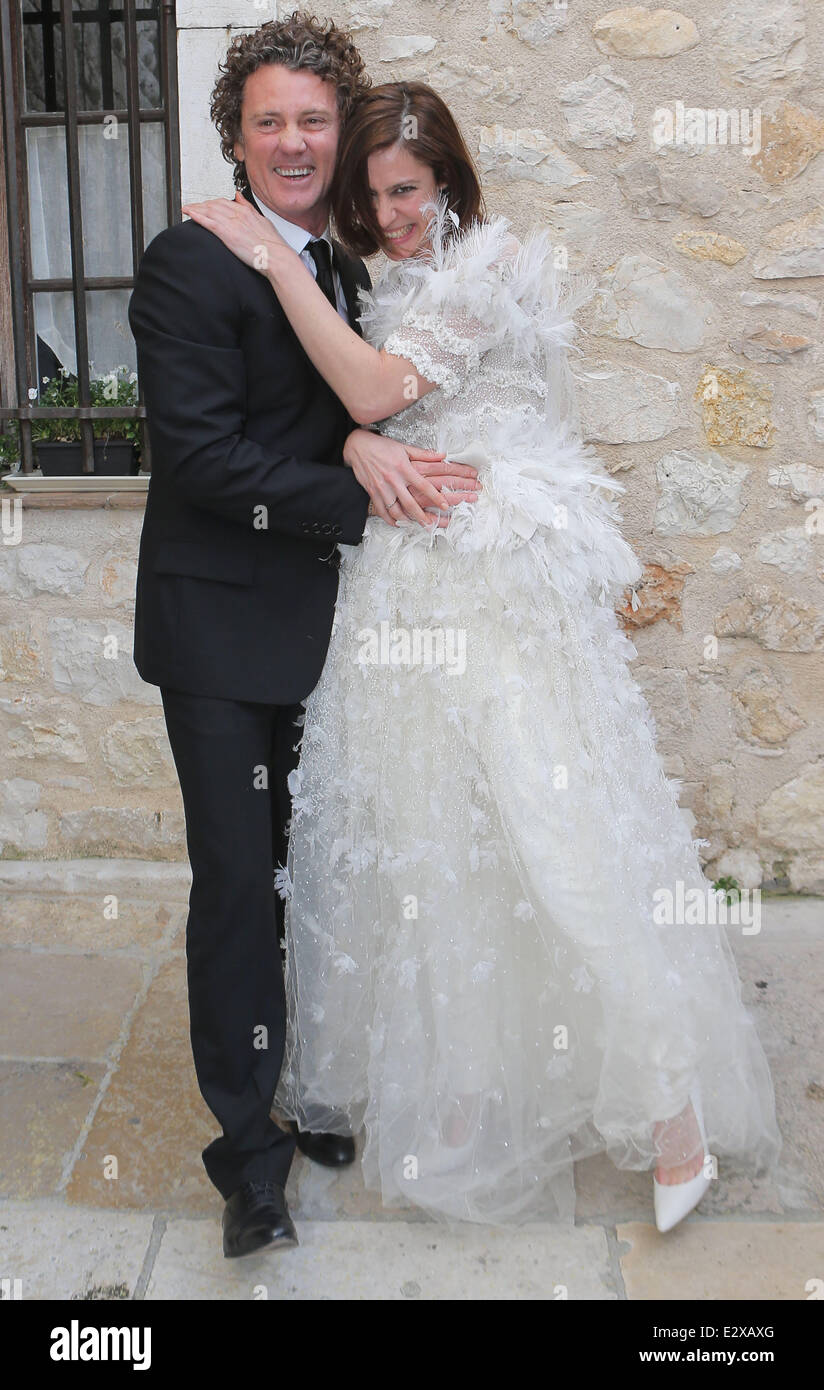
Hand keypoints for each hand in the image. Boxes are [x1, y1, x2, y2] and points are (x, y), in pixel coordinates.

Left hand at [181, 191, 291, 274]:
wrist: (277, 258)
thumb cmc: (273, 245)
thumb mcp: (262, 220)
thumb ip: (248, 208)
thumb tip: (239, 196)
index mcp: (246, 211)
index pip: (224, 202)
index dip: (211, 203)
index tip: (204, 205)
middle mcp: (238, 214)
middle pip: (214, 204)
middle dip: (201, 204)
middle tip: (191, 206)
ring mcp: (233, 223)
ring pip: (209, 211)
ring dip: (195, 208)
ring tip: (186, 209)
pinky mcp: (228, 234)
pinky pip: (209, 222)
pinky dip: (197, 216)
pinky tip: (189, 214)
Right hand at [344, 429, 480, 527]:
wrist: (358, 446)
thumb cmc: (381, 446)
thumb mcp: (404, 447)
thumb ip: (424, 454)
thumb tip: (442, 456)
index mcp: (403, 468)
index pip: (424, 486)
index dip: (435, 497)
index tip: (444, 506)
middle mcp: (393, 480)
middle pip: (410, 504)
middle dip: (422, 517)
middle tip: (431, 525)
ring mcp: (382, 488)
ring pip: (395, 511)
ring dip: (406, 521)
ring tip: (415, 526)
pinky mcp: (372, 492)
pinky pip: (382, 511)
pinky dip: (390, 520)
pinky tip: (397, 523)